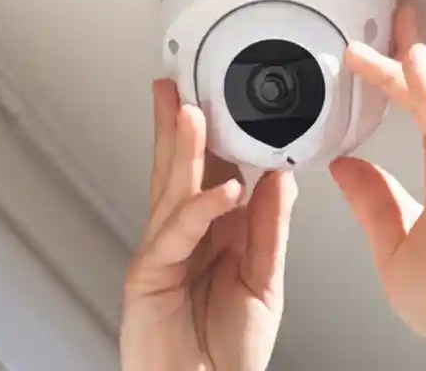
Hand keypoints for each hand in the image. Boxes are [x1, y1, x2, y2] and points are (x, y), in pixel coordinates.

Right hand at [120, 80, 297, 370]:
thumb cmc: (224, 352)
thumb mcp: (261, 280)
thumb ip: (267, 229)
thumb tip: (277, 178)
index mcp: (207, 232)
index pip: (206, 170)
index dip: (209, 132)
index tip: (214, 92)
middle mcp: (179, 236)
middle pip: (178, 169)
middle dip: (178, 124)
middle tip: (180, 81)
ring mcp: (160, 254)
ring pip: (172, 192)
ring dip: (184, 151)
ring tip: (194, 113)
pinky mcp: (148, 278)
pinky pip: (178, 236)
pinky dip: (200, 211)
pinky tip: (221, 191)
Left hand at [330, 5, 425, 360]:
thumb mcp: (392, 246)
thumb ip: (373, 203)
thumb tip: (346, 169)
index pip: (415, 114)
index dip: (393, 81)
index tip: (370, 56)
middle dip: (401, 56)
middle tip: (380, 21)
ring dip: (408, 63)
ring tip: (386, 30)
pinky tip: (411, 61)